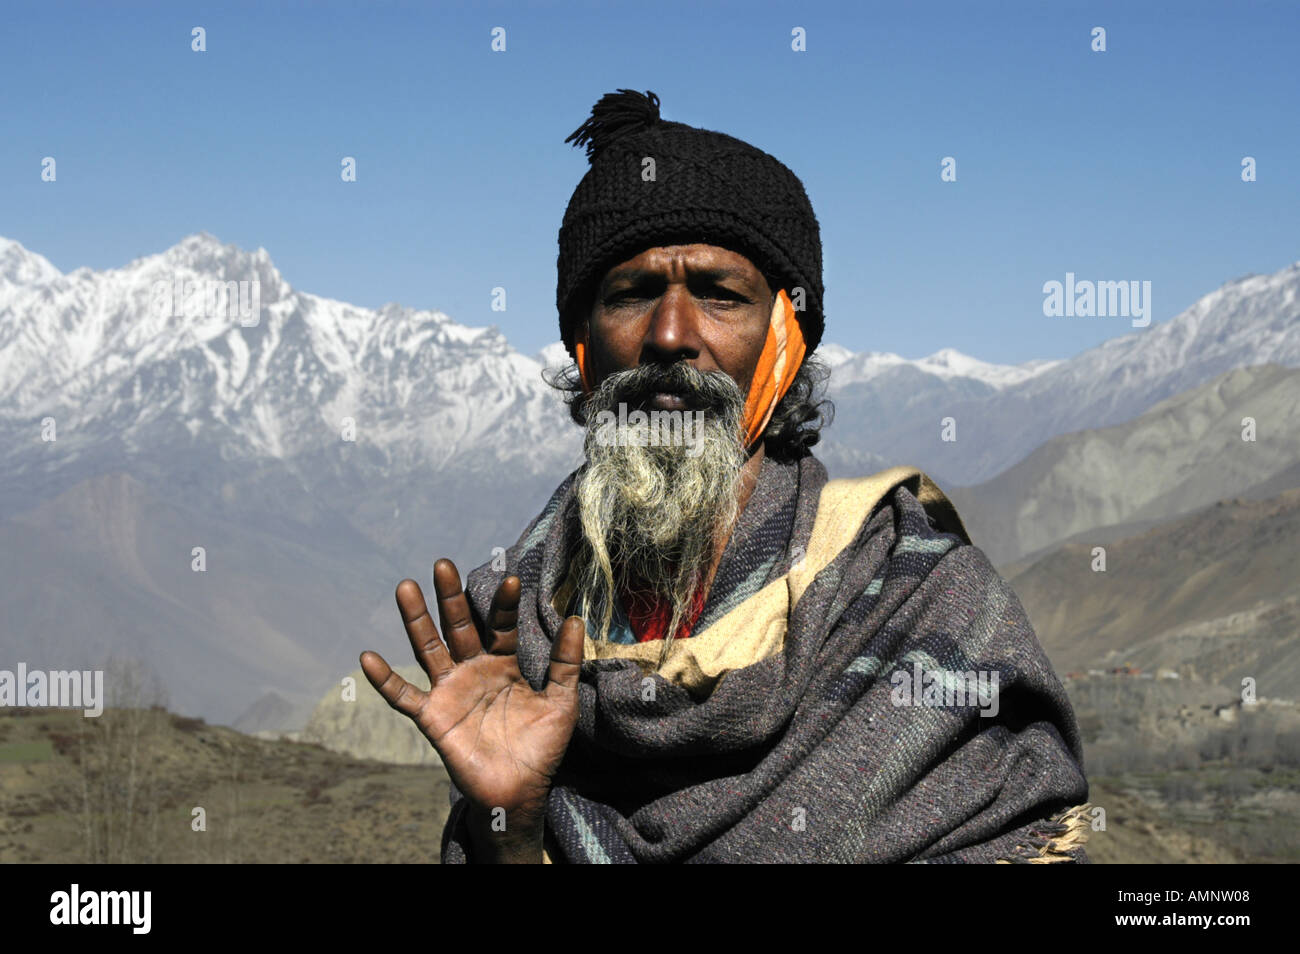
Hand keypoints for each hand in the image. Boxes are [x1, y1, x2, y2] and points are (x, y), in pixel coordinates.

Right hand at [360, 559, 583, 856]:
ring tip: (406, 587)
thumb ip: (565, 662)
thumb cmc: (542, 747)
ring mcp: (449, 691)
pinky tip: (369, 657)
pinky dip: (385, 680)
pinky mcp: (432, 717)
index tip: (511, 579)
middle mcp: (472, 670)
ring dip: (416, 620)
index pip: (500, 625)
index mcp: (503, 664)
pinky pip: (404, 697)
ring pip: (428, 649)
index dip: (504, 604)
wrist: (519, 791)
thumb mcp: (561, 701)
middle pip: (458, 626)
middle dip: (451, 596)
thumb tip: (575, 619)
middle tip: (443, 564)